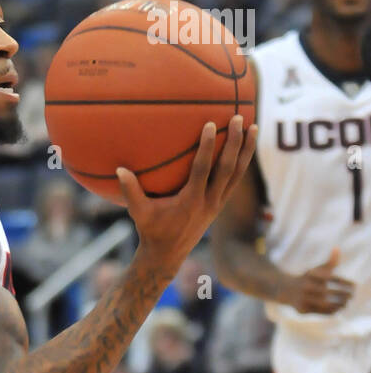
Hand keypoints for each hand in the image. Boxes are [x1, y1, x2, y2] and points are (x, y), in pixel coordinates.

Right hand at [117, 116, 257, 274]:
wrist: (167, 255)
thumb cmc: (151, 231)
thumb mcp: (139, 213)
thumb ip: (130, 191)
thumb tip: (119, 169)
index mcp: (191, 201)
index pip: (203, 169)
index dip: (208, 147)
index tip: (210, 125)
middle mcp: (209, 202)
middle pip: (227, 168)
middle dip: (234, 142)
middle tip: (238, 117)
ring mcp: (217, 204)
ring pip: (237, 174)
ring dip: (246, 150)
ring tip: (254, 126)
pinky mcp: (220, 205)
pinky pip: (235, 180)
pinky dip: (242, 162)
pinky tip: (246, 146)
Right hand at [280, 249, 354, 314]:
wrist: (285, 290)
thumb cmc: (307, 279)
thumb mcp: (317, 269)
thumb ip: (330, 261)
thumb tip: (337, 248)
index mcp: (311, 275)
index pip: (331, 278)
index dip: (344, 282)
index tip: (354, 285)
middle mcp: (306, 286)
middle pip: (327, 291)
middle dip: (342, 294)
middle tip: (352, 295)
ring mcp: (303, 299)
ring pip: (323, 303)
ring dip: (337, 305)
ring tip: (346, 304)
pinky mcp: (302, 309)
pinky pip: (319, 312)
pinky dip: (330, 311)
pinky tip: (338, 309)